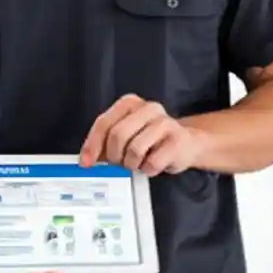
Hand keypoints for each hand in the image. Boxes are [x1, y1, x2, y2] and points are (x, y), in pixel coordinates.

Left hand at [81, 94, 201, 175]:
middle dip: (114, 156)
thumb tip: (87, 159)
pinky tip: (151, 165)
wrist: (186, 144)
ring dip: (132, 164)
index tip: (86, 162)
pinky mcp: (178, 140)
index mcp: (130, 103)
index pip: (104, 123)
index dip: (92, 144)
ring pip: (135, 149)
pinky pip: (152, 162)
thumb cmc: (150, 141)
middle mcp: (149, 108)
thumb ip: (106, 143)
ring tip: (137, 163)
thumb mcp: (126, 135)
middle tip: (118, 163)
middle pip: (118, 135)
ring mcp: (165, 123)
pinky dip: (148, 169)